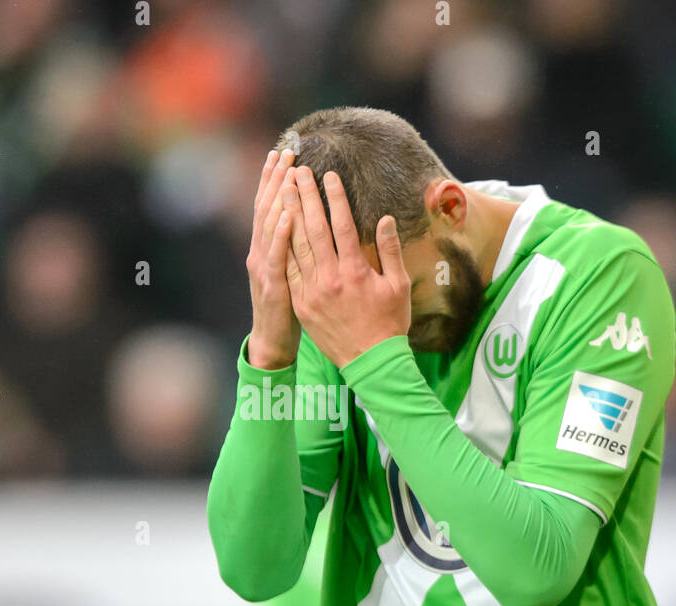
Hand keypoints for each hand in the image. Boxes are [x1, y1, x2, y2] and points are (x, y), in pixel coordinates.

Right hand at [244, 149, 300, 369]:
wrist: (273, 341)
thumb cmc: (287, 306)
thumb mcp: (291, 270)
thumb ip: (296, 245)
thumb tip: (306, 219)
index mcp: (266, 248)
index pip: (268, 206)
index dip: (272, 179)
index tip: (280, 153)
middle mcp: (260, 252)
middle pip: (266, 209)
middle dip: (275, 179)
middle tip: (285, 151)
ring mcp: (263, 268)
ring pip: (269, 226)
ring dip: (278, 198)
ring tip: (288, 173)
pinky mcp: (272, 285)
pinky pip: (277, 256)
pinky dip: (281, 235)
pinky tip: (288, 215)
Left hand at [283, 167, 410, 369]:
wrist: (370, 362)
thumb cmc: (390, 323)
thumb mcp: (398, 285)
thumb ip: (390, 250)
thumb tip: (385, 219)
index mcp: (355, 271)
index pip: (342, 225)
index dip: (335, 197)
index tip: (329, 174)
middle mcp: (330, 278)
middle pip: (313, 229)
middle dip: (305, 197)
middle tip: (298, 172)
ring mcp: (312, 292)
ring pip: (296, 246)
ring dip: (289, 215)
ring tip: (284, 190)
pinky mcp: (301, 304)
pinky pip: (288, 270)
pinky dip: (282, 247)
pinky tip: (277, 227)